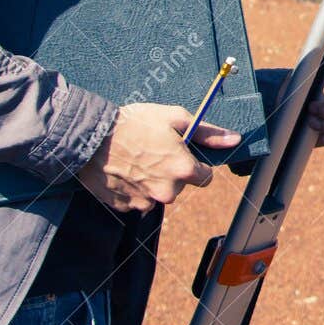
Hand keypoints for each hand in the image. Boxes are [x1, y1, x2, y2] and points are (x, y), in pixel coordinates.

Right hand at [76, 102, 240, 212]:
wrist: (89, 136)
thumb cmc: (134, 123)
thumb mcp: (175, 118)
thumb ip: (207, 133)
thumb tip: (234, 139)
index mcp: (183, 170)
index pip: (205, 178)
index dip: (195, 164)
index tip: (182, 153)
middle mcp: (167, 191)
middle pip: (179, 186)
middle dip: (171, 172)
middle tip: (154, 151)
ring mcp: (144, 201)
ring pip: (157, 194)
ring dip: (151, 181)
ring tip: (135, 159)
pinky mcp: (124, 206)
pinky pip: (136, 199)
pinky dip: (132, 187)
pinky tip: (123, 170)